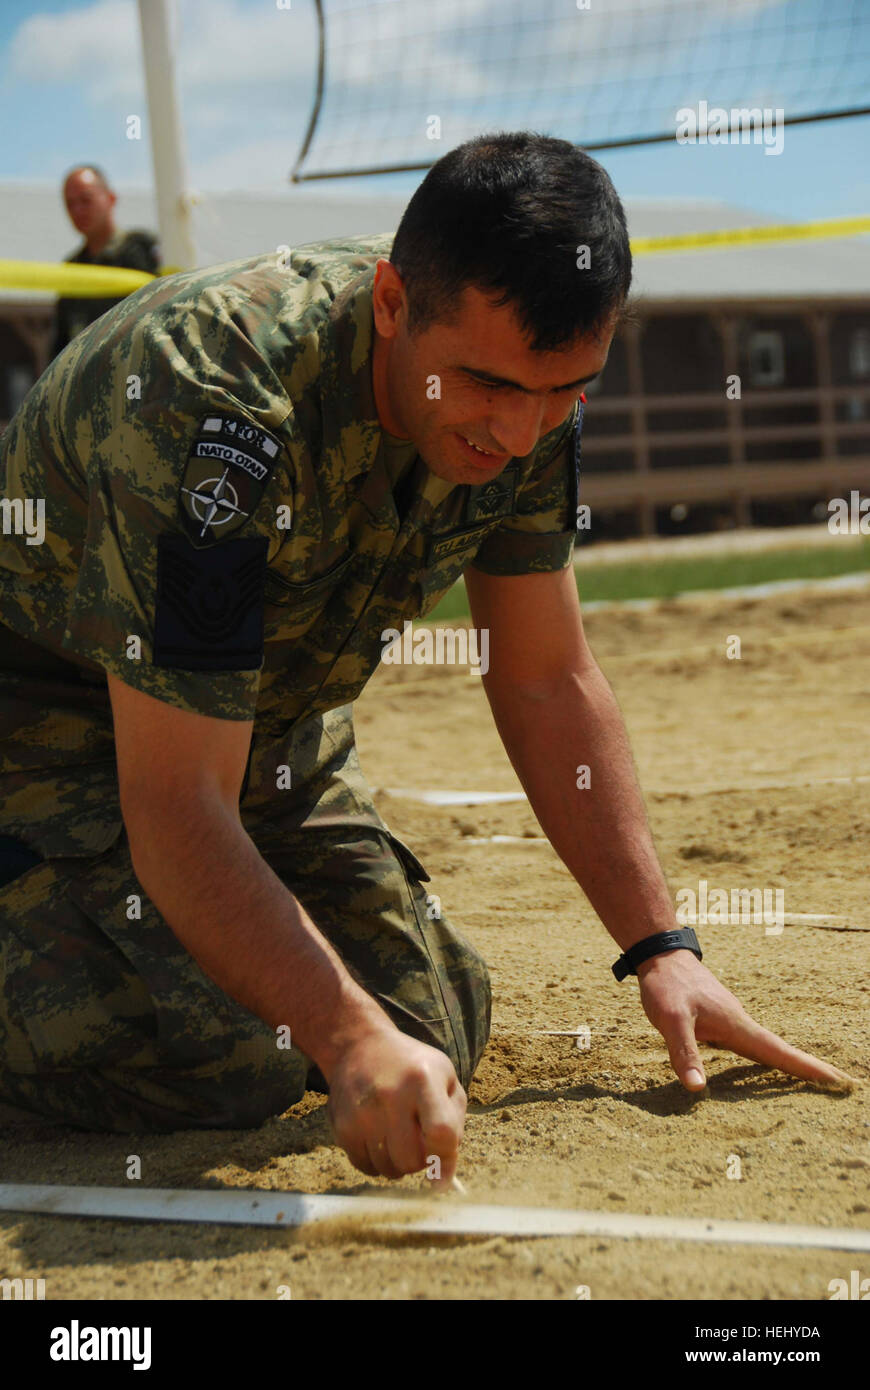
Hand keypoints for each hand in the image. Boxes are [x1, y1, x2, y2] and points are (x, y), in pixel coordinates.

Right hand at [325, 1027, 465, 1187]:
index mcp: (423, 1080)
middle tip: (419, 1145)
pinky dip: (376, 1162)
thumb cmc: (411, 1066)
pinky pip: (365, 1167)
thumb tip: (446, 1170)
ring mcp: (363, 1112)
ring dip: (398, 1163)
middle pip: (412, 1159)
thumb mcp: (444, 1076)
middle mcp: (390, 1095)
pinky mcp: (342, 1125)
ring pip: (388, 1169)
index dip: (446, 1162)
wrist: (359, 1046)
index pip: (440, 1132)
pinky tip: (379, 1139)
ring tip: (398, 1137)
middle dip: (421, 1162)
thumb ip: (454, 1120)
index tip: (443, 1181)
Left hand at [636, 949, 855, 1091]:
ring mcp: (730, 1021)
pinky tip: (764, 1063)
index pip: (779, 1052)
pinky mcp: (719, 1021)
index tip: (839, 1081)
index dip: (808, 1069)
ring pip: (764, 1047)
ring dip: (789, 1063)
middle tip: (841, 1084)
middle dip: (809, 1069)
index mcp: (736, 1026)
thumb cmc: (667, 986)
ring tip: (812, 1080)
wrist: (661, 956)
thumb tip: (698, 1089)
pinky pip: (749, 1043)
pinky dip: (764, 1055)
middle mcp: (739, 1024)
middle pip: (780, 1051)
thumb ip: (684, 1052)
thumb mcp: (671, 1019)